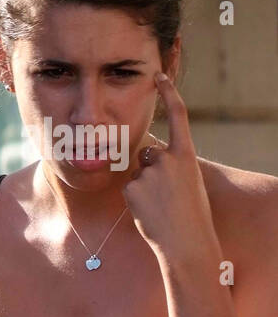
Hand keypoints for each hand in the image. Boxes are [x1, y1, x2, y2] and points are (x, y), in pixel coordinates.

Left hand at [125, 73, 216, 268]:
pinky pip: (128, 189)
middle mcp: (168, 159)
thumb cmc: (189, 213)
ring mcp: (149, 172)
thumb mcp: (187, 181)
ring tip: (159, 206)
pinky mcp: (132, 188)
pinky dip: (135, 200)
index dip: (168, 93)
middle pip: (146, 154)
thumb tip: (147, 158)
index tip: (158, 76)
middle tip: (165, 195)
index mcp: (187, 155)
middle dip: (149, 170)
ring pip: (136, 173)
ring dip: (143, 187)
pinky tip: (149, 211)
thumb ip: (170, 165)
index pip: (179, 116)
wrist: (186, 240)